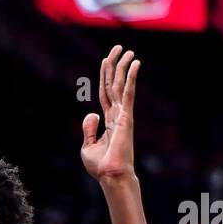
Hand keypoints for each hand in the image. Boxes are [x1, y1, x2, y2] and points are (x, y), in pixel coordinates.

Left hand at [81, 45, 139, 182]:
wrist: (110, 175)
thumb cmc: (101, 166)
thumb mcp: (87, 147)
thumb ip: (88, 129)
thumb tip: (91, 114)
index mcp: (108, 121)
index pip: (105, 93)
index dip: (105, 77)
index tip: (107, 61)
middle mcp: (117, 114)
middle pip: (114, 85)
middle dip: (115, 66)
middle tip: (119, 48)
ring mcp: (122, 114)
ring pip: (121, 85)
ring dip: (123, 67)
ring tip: (127, 50)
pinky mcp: (126, 116)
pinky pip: (128, 92)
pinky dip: (131, 77)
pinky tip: (135, 63)